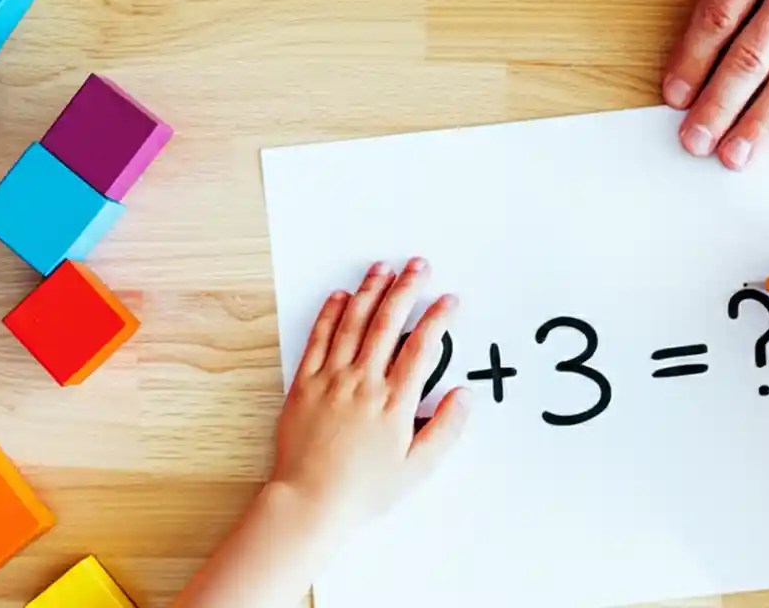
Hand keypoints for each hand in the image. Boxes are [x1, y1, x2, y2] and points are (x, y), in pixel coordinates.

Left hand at [271, 258, 468, 534]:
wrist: (309, 501)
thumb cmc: (363, 489)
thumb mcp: (417, 468)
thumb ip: (445, 429)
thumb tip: (464, 395)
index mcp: (394, 402)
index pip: (422, 347)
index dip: (438, 318)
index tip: (449, 300)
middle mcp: (363, 383)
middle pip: (387, 324)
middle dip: (406, 289)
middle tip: (418, 266)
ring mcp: (331, 380)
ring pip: (353, 324)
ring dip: (369, 292)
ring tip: (382, 268)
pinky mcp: (304, 385)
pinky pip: (318, 340)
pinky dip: (329, 314)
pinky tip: (339, 296)